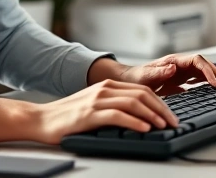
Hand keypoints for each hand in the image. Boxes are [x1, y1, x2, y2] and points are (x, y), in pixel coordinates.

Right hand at [30, 79, 180, 143]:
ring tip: (163, 126)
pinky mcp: (89, 114)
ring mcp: (97, 100)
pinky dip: (134, 122)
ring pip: (133, 103)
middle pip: (142, 94)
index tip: (171, 116)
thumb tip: (141, 118)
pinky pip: (118, 115)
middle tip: (173, 122)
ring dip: (152, 115)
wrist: (41, 119)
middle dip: (162, 108)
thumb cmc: (68, 116)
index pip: (142, 90)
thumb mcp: (95, 106)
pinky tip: (144, 129)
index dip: (160, 102)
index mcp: (108, 85)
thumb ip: (115, 106)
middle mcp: (104, 89)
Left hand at [119, 54, 215, 95]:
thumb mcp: (146, 76)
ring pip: (203, 71)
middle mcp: (179, 64)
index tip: (215, 83)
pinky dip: (207, 82)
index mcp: (174, 61)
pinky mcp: (180, 79)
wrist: (129, 81)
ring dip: (214, 76)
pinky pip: (197, 78)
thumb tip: (173, 67)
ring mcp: (181, 71)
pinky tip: (214, 89)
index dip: (208, 70)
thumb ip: (159, 72)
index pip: (197, 61)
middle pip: (204, 64)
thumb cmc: (136, 78)